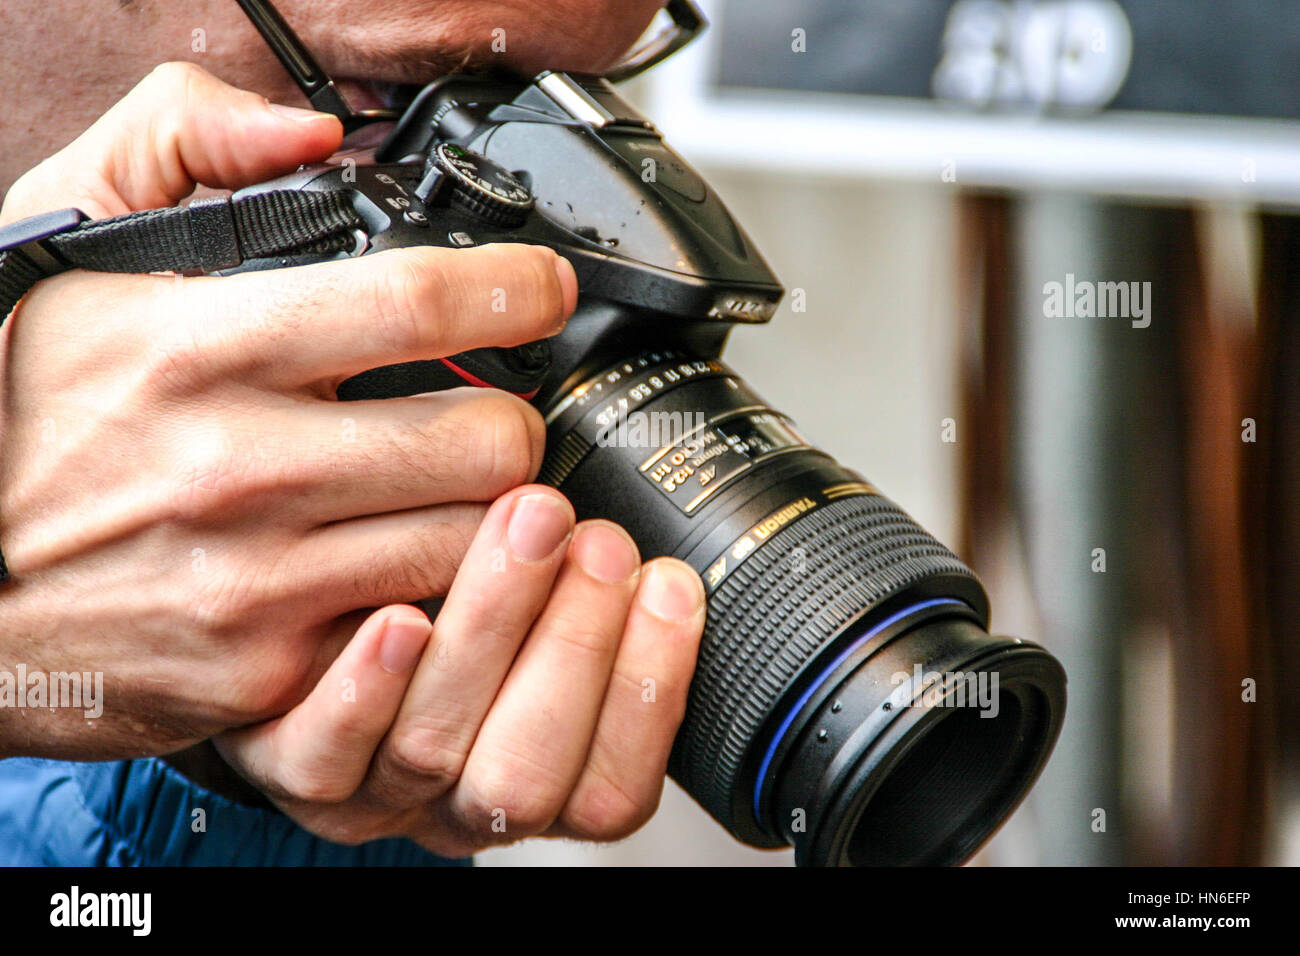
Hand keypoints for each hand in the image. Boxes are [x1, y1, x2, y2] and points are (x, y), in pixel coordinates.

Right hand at [0, 63, 575, 759]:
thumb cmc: (17, 413)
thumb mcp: (65, 245)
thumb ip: (181, 144)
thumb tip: (308, 137)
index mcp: (198, 348)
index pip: (413, 305)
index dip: (512, 291)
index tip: (541, 292)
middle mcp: (234, 470)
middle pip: (481, 444)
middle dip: (516, 421)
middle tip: (494, 414)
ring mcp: (254, 585)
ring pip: (469, 547)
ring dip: (490, 517)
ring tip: (456, 493)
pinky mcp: (265, 675)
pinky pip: (417, 632)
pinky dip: (438, 598)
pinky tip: (408, 566)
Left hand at [216, 484, 705, 853]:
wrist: (314, 633)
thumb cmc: (447, 615)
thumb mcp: (544, 613)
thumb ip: (586, 594)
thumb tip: (641, 528)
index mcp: (542, 785)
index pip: (611, 787)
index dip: (650, 690)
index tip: (665, 582)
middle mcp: (463, 804)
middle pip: (525, 775)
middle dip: (575, 646)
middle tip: (595, 540)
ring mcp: (376, 790)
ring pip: (434, 748)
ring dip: (491, 630)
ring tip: (523, 527)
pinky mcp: (290, 762)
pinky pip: (324, 759)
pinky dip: (369, 690)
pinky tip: (399, 618)